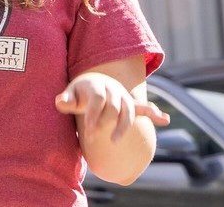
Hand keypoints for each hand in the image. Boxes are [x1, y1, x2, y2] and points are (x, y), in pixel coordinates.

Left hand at [56, 73, 170, 141]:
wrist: (93, 82)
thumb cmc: (79, 92)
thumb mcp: (69, 94)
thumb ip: (65, 99)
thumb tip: (60, 102)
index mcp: (97, 85)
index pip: (98, 100)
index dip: (92, 115)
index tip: (86, 131)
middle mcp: (113, 90)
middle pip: (114, 107)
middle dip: (104, 123)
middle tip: (92, 137)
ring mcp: (124, 97)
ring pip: (129, 112)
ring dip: (123, 126)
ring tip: (114, 141)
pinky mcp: (130, 105)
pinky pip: (144, 108)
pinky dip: (154, 113)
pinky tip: (164, 120)